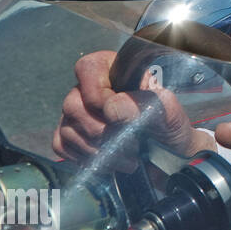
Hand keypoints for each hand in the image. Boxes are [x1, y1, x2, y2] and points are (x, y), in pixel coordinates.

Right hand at [53, 50, 207, 170]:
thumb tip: (112, 106)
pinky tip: (108, 162)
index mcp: (115, 70)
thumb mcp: (169, 113)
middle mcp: (90, 89)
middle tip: (131, 144)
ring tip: (128, 158)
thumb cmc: (169, 126)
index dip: (98, 94)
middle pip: (73, 104)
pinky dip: (84, 158)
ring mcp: (77, 113)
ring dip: (98, 150)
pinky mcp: (71, 137)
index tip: (120, 116)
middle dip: (102, 130)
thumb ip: (147, 104)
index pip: (88, 68)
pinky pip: (61, 145)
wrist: (170, 154)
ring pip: (67, 128)